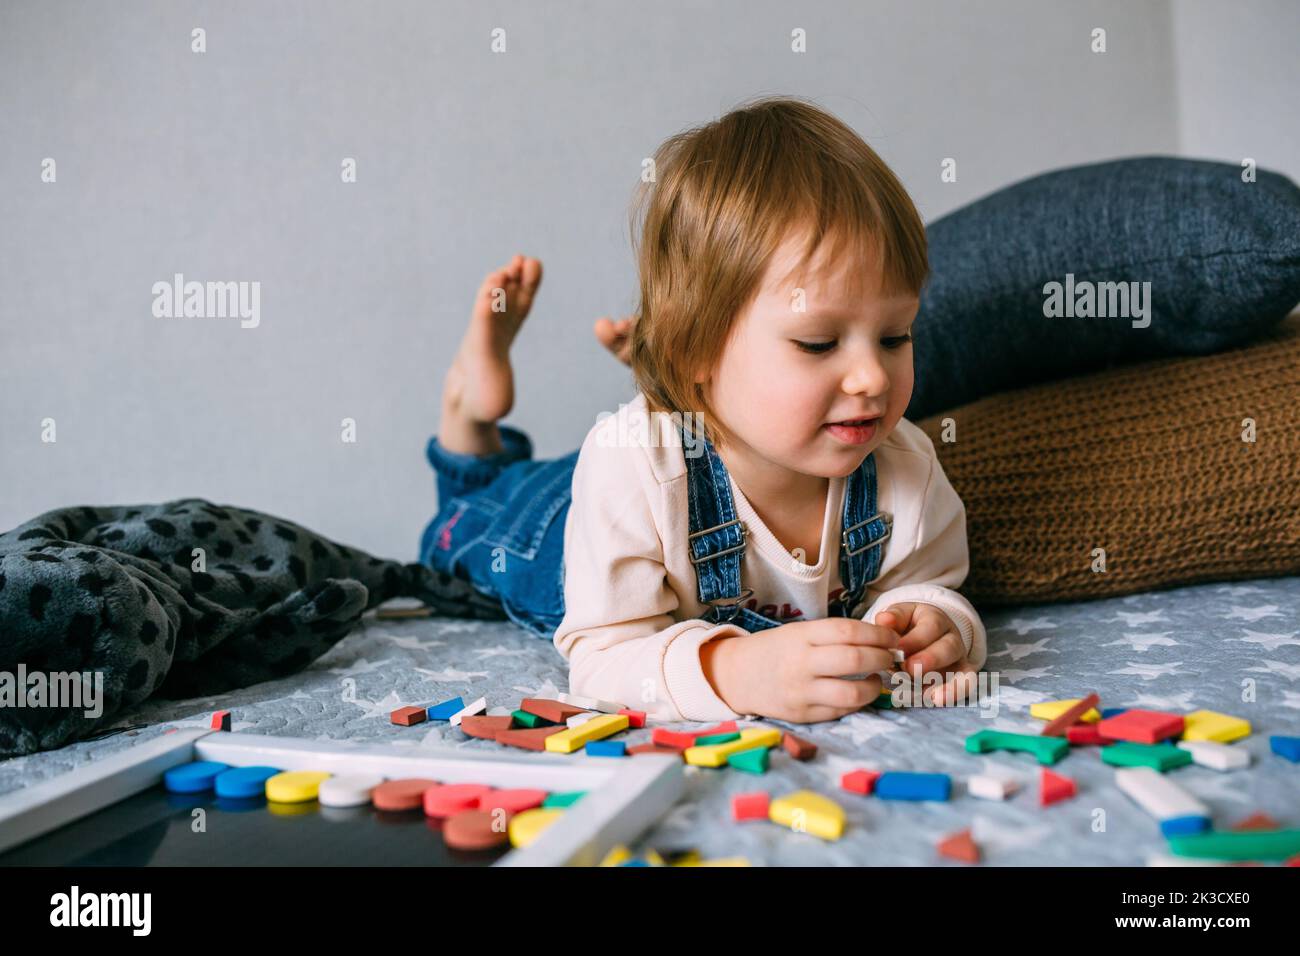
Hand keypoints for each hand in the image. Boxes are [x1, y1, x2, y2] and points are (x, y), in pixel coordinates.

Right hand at [701, 617, 899, 722]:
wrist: (736, 676)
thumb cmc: (775, 650)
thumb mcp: (798, 632)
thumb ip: (832, 635)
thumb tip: (878, 638)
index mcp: (801, 636)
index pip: (848, 631)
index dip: (877, 635)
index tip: (892, 638)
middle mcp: (801, 663)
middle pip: (854, 660)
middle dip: (882, 658)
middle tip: (890, 657)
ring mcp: (801, 692)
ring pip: (852, 693)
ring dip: (874, 686)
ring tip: (876, 678)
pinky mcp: (802, 714)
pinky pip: (840, 711)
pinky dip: (857, 702)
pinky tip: (858, 693)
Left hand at [875, 603, 977, 705]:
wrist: (923, 633)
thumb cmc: (908, 625)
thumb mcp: (900, 616)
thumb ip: (893, 618)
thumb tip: (883, 620)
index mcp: (935, 619)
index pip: (931, 626)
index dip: (915, 640)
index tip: (898, 650)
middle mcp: (951, 638)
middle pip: (948, 647)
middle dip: (930, 660)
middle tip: (909, 669)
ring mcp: (959, 659)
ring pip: (962, 669)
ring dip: (946, 683)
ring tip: (927, 694)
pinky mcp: (961, 676)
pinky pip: (965, 686)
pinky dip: (953, 694)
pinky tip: (935, 700)